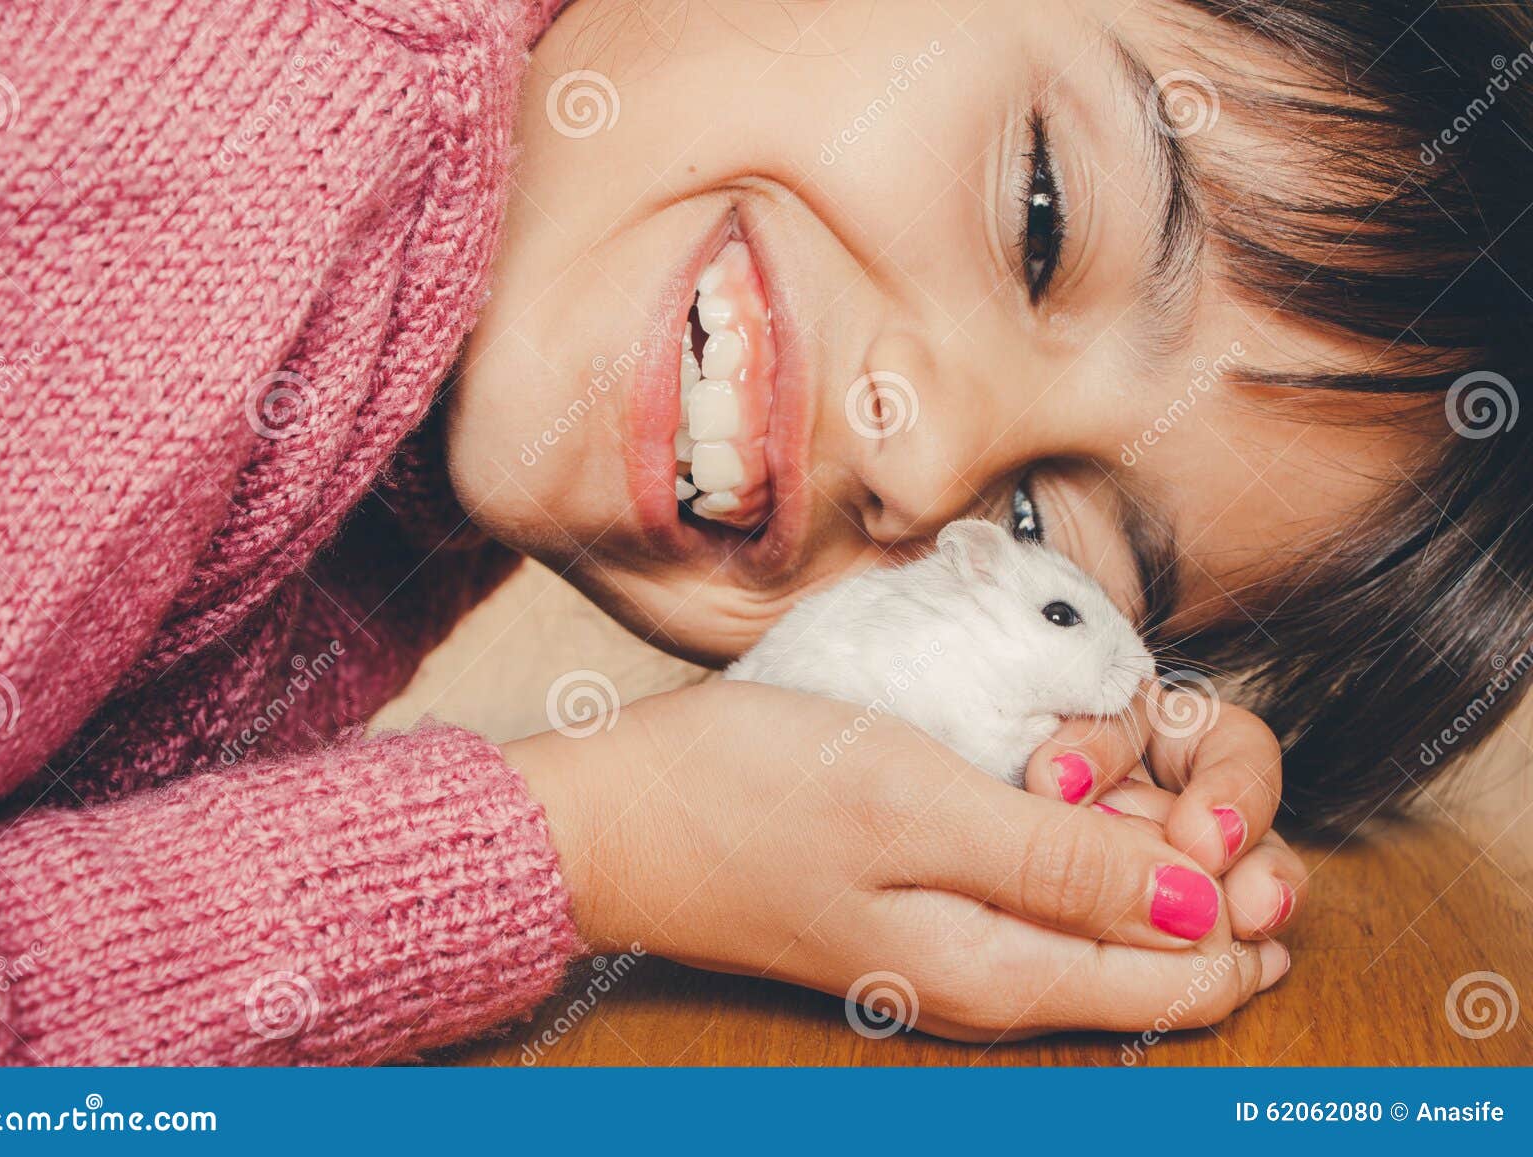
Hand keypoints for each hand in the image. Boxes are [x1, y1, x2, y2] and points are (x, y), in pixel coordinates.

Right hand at [507, 680, 1288, 1041]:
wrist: (616, 817)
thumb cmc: (750, 796)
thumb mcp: (916, 808)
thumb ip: (1062, 866)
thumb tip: (1205, 913)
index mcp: (1005, 972)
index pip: (1192, 979)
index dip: (1246, 899)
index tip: (1217, 808)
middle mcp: (995, 980)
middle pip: (1164, 954)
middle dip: (1210, 869)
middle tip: (1164, 770)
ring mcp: (957, 945)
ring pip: (1108, 916)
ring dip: (1144, 845)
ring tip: (1105, 759)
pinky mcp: (925, 904)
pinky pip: (1047, 889)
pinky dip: (1084, 838)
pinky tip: (1064, 778)